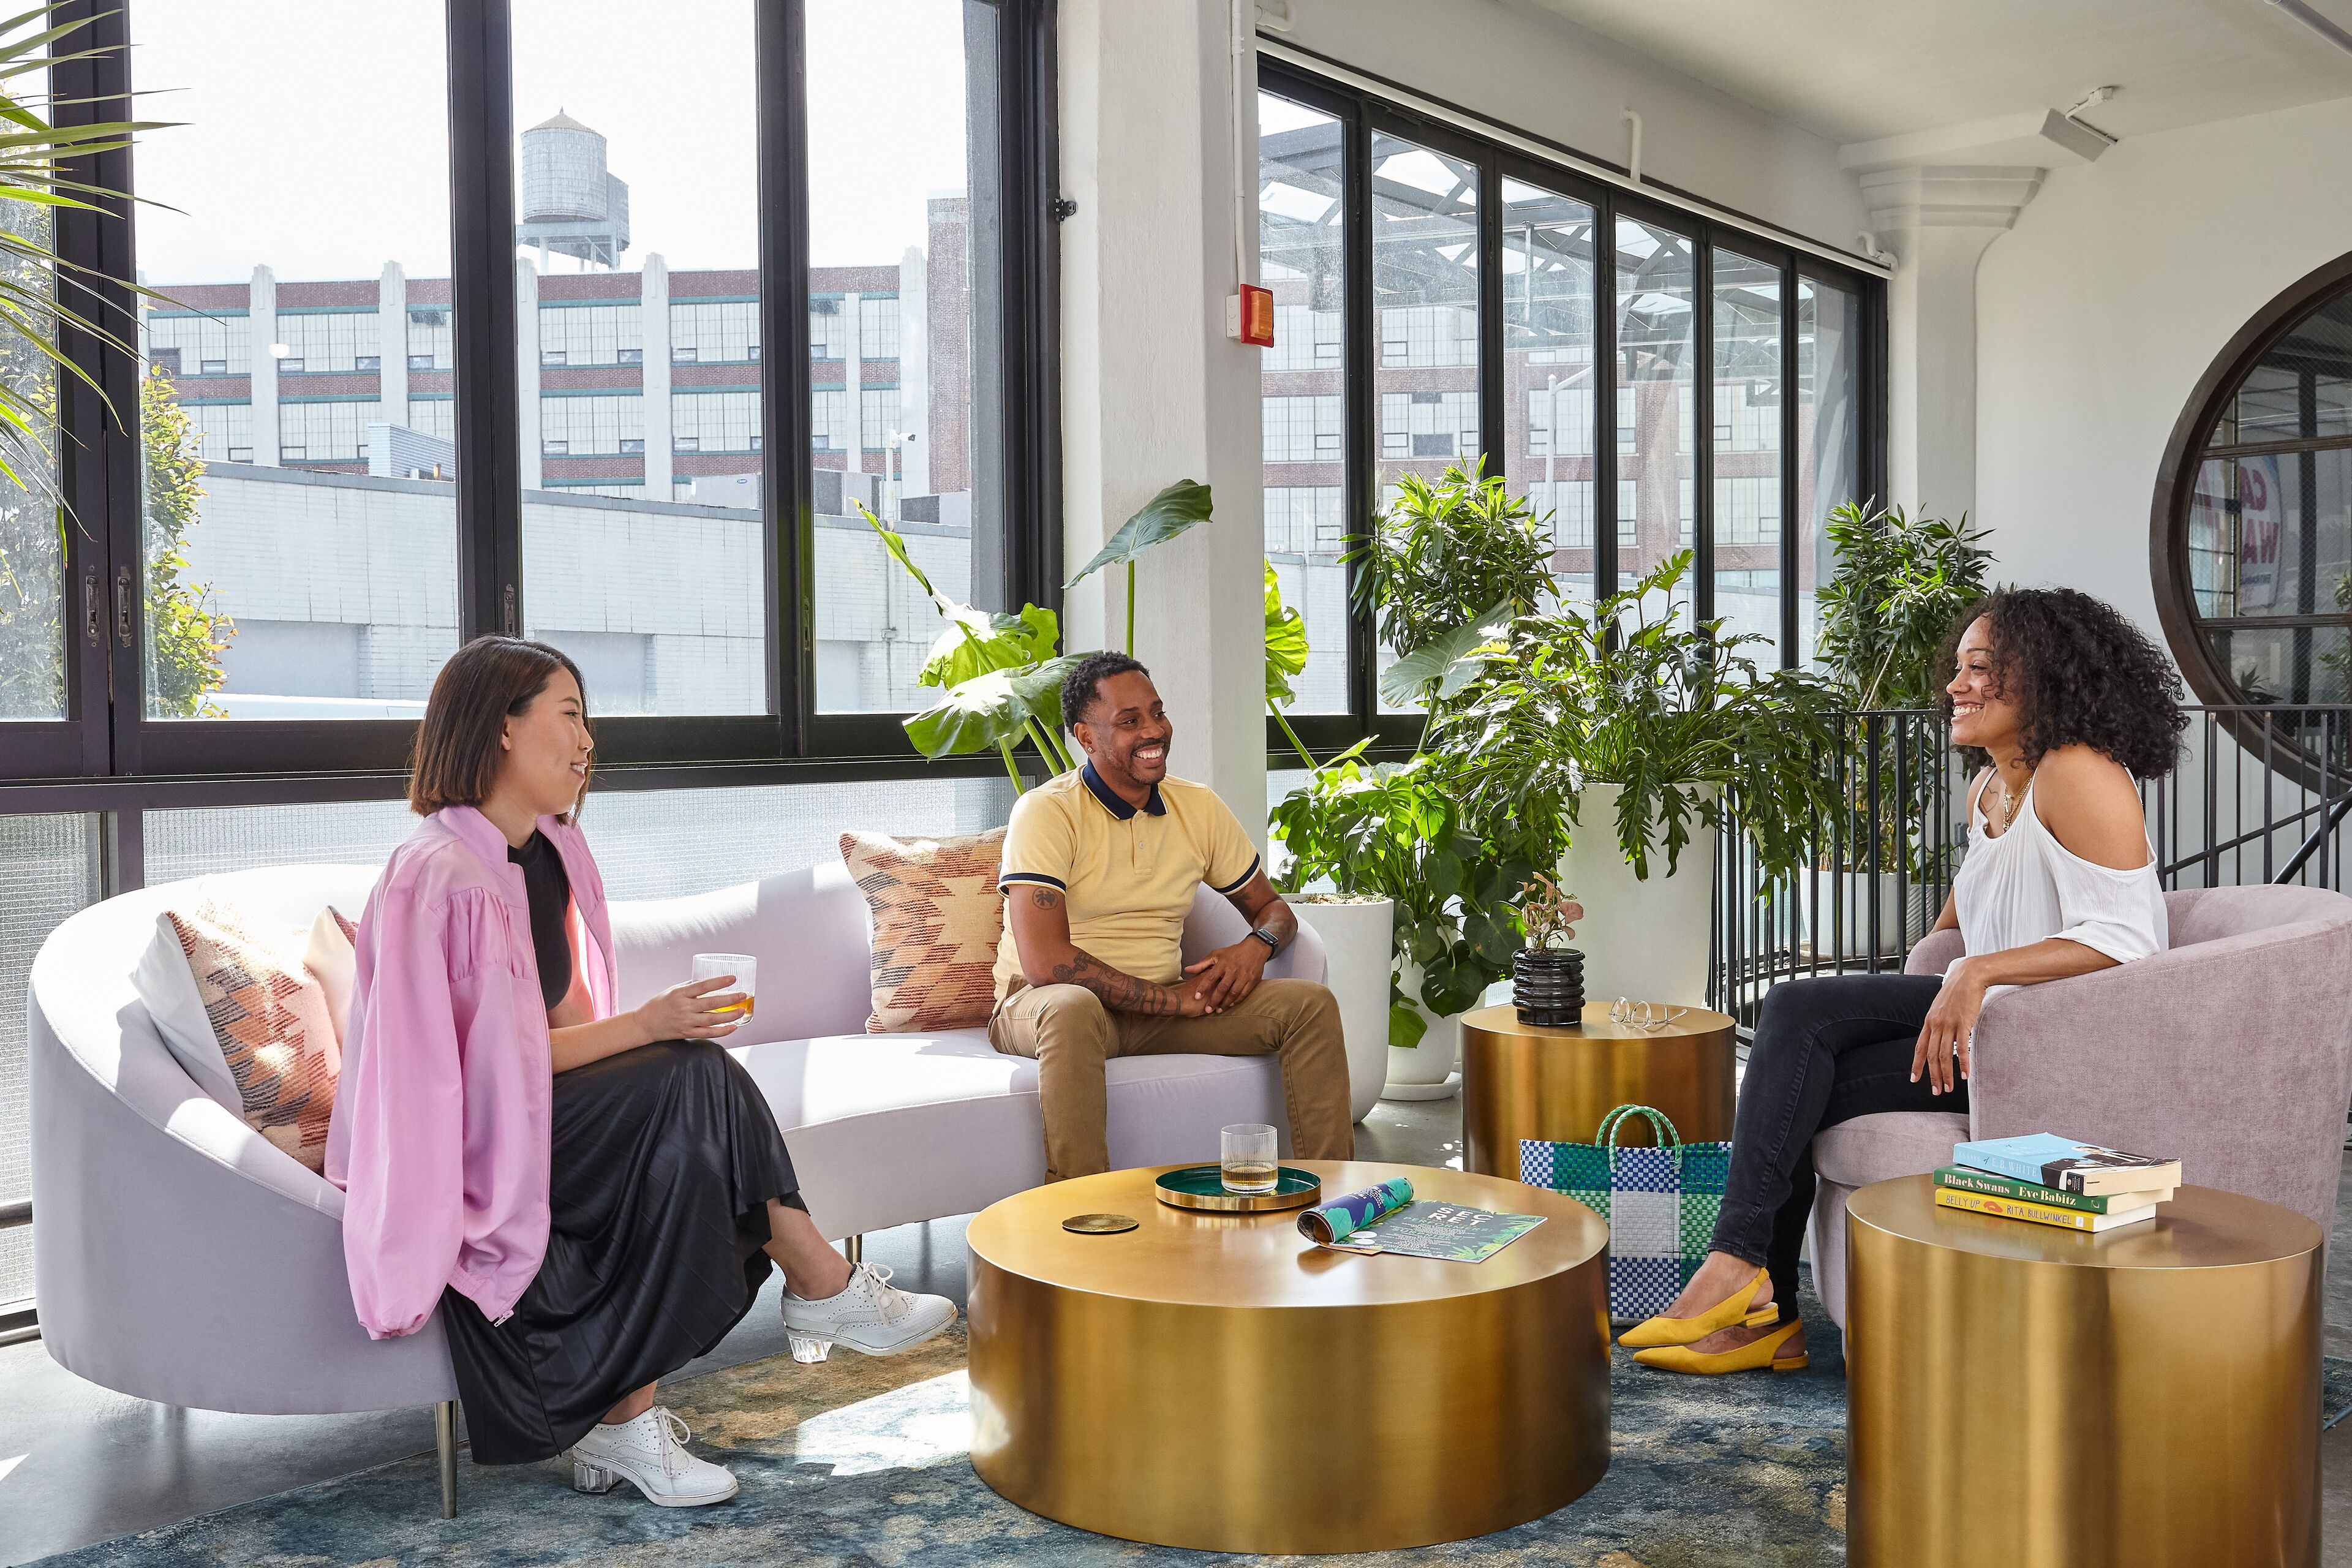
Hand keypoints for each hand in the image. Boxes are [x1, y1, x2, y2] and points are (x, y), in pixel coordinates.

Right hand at [635, 976, 747, 1042]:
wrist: (644, 1024)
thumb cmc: (659, 1004)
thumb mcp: (672, 990)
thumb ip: (690, 987)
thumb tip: (709, 982)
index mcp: (680, 993)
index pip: (703, 986)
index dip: (719, 982)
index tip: (732, 978)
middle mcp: (684, 1007)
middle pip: (711, 1003)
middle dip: (729, 999)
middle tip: (743, 995)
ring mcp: (686, 1022)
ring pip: (712, 1019)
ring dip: (729, 1015)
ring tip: (741, 1010)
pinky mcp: (687, 1033)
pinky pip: (708, 1033)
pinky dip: (722, 1031)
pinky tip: (733, 1027)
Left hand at [1182, 940, 1268, 1012]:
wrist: (1255, 948)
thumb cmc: (1234, 952)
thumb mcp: (1217, 955)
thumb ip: (1202, 964)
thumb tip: (1187, 970)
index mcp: (1223, 963)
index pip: (1210, 977)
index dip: (1203, 987)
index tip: (1197, 996)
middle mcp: (1233, 970)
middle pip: (1222, 988)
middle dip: (1214, 1000)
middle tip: (1208, 1009)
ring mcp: (1244, 976)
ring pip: (1233, 993)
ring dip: (1225, 1003)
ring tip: (1218, 1010)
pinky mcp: (1253, 980)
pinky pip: (1244, 993)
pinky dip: (1237, 1000)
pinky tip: (1230, 1005)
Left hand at [1910, 958, 1985, 1094]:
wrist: (1968, 976)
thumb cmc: (1956, 993)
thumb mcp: (1941, 1008)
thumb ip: (1938, 1023)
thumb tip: (1937, 1037)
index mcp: (1929, 1022)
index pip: (1919, 1048)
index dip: (1916, 1065)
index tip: (1914, 1079)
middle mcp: (1936, 1024)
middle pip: (1932, 1056)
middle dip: (1933, 1075)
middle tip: (1936, 1091)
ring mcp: (1949, 1024)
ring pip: (1945, 1055)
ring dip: (1946, 1074)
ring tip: (1948, 1088)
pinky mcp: (1963, 1023)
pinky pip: (1961, 1047)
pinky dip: (1963, 1063)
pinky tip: (1964, 1075)